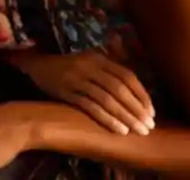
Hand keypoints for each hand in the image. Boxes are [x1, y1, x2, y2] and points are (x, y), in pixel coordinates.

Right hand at [16, 49, 154, 134]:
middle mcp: (89, 67)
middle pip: (119, 89)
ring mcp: (77, 79)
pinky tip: (118, 130)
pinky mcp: (66, 92)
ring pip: (107, 100)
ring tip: (137, 131)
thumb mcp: (90, 60)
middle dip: (136, 109)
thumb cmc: (70, 67)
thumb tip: (137, 86)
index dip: (142, 95)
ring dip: (125, 117)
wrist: (38, 66)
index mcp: (99, 58)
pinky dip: (107, 119)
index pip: (127, 76)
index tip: (152, 112)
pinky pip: (90, 107)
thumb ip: (111, 68)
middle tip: (149, 126)